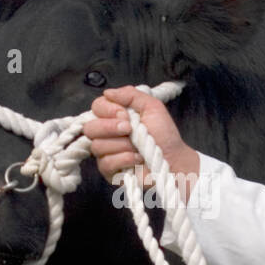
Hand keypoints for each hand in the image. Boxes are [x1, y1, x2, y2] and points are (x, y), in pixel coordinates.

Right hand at [84, 86, 198, 195]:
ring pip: (97, 146)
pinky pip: (106, 163)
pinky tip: (137, 159)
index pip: (96, 107)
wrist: (174, 159)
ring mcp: (105, 153)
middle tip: (130, 129)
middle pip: (90, 127)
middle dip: (111, 127)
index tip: (126, 115)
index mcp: (114, 117)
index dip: (109, 110)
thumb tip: (107, 92)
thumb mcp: (152, 107)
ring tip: (138, 147)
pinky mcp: (109, 172)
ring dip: (123, 145)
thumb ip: (131, 95)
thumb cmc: (164, 135)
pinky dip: (125, 159)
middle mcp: (106, 134)